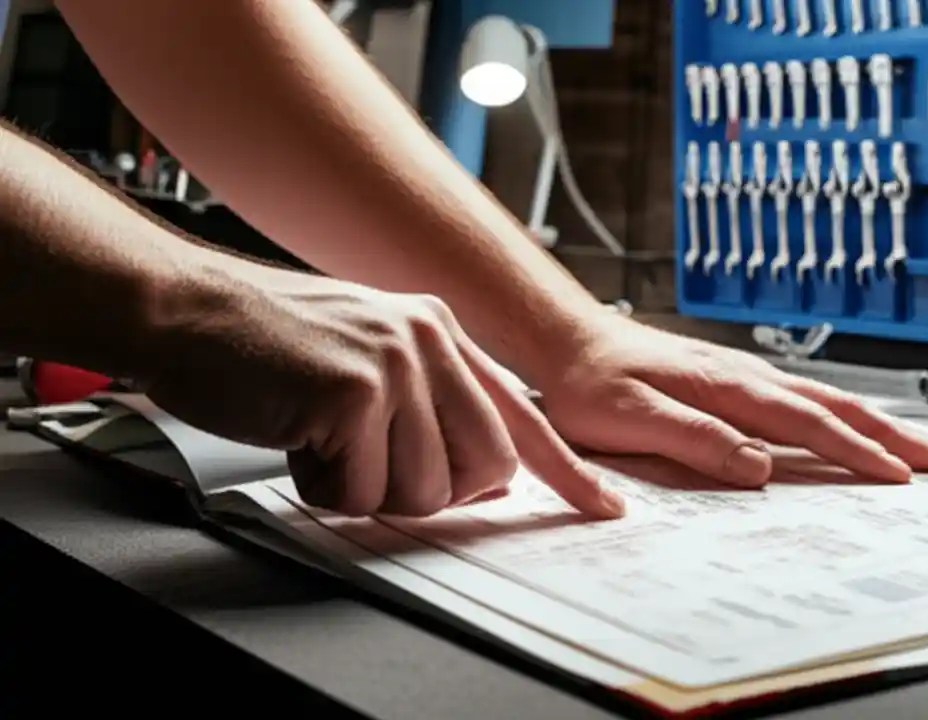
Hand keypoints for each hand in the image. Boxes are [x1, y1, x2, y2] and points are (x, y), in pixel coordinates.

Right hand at [141, 266, 624, 518]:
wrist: (185, 310)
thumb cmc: (266, 343)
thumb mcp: (369, 353)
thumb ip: (429, 402)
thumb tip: (477, 475)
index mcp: (441, 332)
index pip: (523, 413)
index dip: (566, 469)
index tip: (602, 503)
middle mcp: (431, 340)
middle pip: (482, 470)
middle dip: (427, 490)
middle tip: (367, 459)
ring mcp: (397, 362)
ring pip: (421, 491)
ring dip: (363, 486)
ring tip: (322, 436)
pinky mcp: (357, 390)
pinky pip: (361, 491)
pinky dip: (322, 485)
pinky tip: (297, 436)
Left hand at [535, 318, 927, 487]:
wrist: (567, 341)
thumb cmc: (590, 382)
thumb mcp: (631, 418)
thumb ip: (694, 440)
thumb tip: (758, 468)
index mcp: (729, 388)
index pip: (810, 425)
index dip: (858, 453)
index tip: (904, 478)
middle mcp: (746, 378)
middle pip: (838, 408)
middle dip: (896, 437)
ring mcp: (744, 376)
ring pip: (826, 401)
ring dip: (878, 425)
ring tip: (920, 448)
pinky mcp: (733, 380)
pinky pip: (803, 399)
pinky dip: (843, 416)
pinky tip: (851, 426)